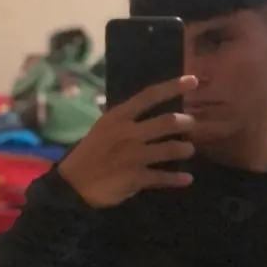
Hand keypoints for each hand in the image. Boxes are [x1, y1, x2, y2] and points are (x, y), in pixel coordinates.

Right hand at [58, 75, 197, 207]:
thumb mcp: (103, 129)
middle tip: (191, 124)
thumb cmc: (89, 154)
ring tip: (189, 149)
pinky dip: (178, 179)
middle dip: (185, 122)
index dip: (173, 87)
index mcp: (118, 117)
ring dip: (185, 149)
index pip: (149, 96)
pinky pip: (164, 178)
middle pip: (167, 122)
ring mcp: (134, 156)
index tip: (193, 81)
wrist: (73, 185)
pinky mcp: (137, 178)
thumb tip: (147, 113)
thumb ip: (124, 121)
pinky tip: (187, 179)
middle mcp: (129, 133)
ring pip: (171, 149)